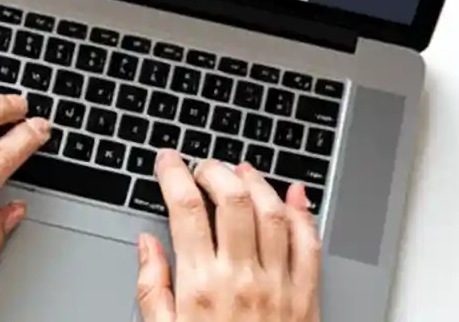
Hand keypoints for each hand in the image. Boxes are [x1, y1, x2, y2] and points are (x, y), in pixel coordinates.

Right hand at [137, 151, 320, 321]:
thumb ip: (152, 286)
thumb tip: (147, 244)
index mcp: (201, 285)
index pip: (186, 209)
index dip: (175, 174)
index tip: (169, 161)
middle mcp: (242, 278)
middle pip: (233, 200)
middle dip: (215, 170)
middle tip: (203, 165)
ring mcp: (279, 285)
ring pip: (273, 212)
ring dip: (256, 182)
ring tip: (240, 170)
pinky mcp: (307, 297)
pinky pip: (310, 243)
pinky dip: (304, 212)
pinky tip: (293, 195)